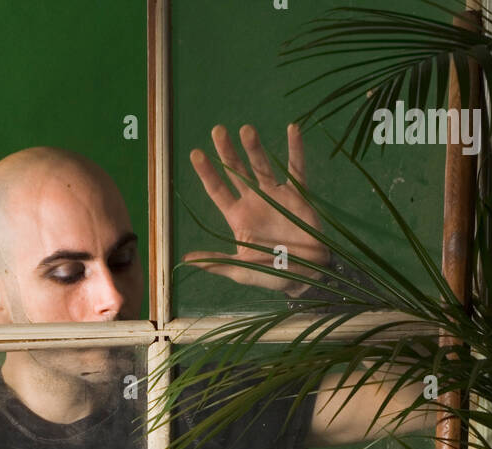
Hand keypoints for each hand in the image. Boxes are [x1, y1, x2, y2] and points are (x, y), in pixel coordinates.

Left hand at [184, 123, 328, 295]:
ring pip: (262, 166)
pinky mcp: (298, 195)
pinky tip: (293, 129)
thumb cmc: (272, 276)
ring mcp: (276, 196)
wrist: (307, 277)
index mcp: (238, 218)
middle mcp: (254, 202)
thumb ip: (216, 261)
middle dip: (227, 153)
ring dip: (254, 148)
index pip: (218, 190)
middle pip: (237, 172)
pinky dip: (296, 150)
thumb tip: (184, 260)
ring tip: (246, 130)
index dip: (207, 173)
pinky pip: (297, 170)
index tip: (196, 154)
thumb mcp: (241, 270)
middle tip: (218, 131)